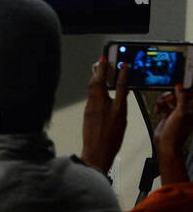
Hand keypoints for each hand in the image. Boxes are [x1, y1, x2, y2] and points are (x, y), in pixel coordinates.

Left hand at [80, 58, 127, 174]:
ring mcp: (93, 108)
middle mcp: (104, 107)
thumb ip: (121, 106)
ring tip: (100, 68)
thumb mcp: (122, 121)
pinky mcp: (86, 111)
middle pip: (101, 83)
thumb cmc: (111, 140)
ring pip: (93, 87)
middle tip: (104, 59)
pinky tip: (96, 84)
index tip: (124, 64)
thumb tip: (121, 93)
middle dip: (102, 69)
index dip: (123, 74)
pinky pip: (90, 94)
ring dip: (96, 76)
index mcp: (118, 110)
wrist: (97, 152)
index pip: (121, 87)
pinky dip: (94, 86)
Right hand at [152, 84, 192, 185]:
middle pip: (180, 94)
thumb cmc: (175, 132)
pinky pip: (164, 104)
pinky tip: (158, 109)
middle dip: (172, 94)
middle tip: (169, 98)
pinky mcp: (168, 114)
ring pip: (171, 98)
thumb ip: (182, 98)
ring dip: (164, 100)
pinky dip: (160, 105)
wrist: (165, 143)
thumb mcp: (180, 112)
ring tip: (161, 104)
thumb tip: (180, 86)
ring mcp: (177, 112)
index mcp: (192, 109)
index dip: (185, 89)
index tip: (179, 85)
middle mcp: (186, 109)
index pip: (190, 94)